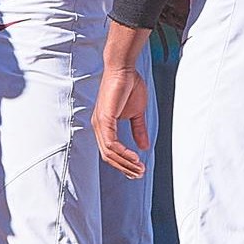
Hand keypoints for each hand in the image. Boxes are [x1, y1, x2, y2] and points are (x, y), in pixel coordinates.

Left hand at [91, 63, 149, 179]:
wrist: (125, 69)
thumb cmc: (129, 86)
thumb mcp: (137, 113)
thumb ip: (138, 129)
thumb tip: (144, 146)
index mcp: (104, 126)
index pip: (110, 152)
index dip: (123, 164)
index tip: (137, 171)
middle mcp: (99, 126)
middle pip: (108, 156)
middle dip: (125, 168)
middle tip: (139, 174)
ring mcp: (100, 123)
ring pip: (109, 153)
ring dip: (125, 163)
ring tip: (139, 169)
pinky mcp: (104, 118)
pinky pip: (111, 142)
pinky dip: (122, 152)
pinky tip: (134, 157)